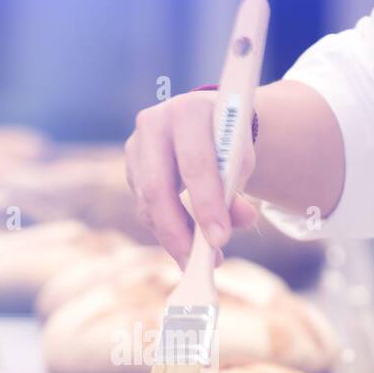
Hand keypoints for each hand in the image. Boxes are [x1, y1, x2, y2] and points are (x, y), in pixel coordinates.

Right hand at [125, 89, 258, 264]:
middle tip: (195, 261)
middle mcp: (155, 124)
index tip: (219, 239)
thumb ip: (239, 192)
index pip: (194, 163)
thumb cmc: (227, 143)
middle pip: (157, 187)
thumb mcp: (241, 161)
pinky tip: (182, 245)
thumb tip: (243, 220)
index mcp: (188, 112)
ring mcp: (136, 145)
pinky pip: (144, 207)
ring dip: (170, 236)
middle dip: (176, 230)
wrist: (207, 121)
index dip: (206, 204)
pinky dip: (164, 230)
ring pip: (146, 202)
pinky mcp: (130, 166)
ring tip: (194, 260)